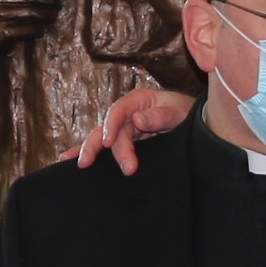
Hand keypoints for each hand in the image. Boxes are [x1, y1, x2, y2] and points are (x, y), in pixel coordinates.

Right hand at [72, 87, 195, 173]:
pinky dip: (91, 152)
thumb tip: (138, 119)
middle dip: (99, 146)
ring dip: (93, 152)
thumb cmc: (187, 113)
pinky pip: (106, 148)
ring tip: (82, 165)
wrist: (197, 123)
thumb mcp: (179, 111)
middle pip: (106, 128)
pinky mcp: (126, 142)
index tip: (107, 142)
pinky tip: (68, 159)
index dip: (110, 125)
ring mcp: (124, 129)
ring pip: (102, 139)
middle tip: (92, 163)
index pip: (118, 111)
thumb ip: (160, 115)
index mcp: (138, 101)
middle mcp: (127, 114)